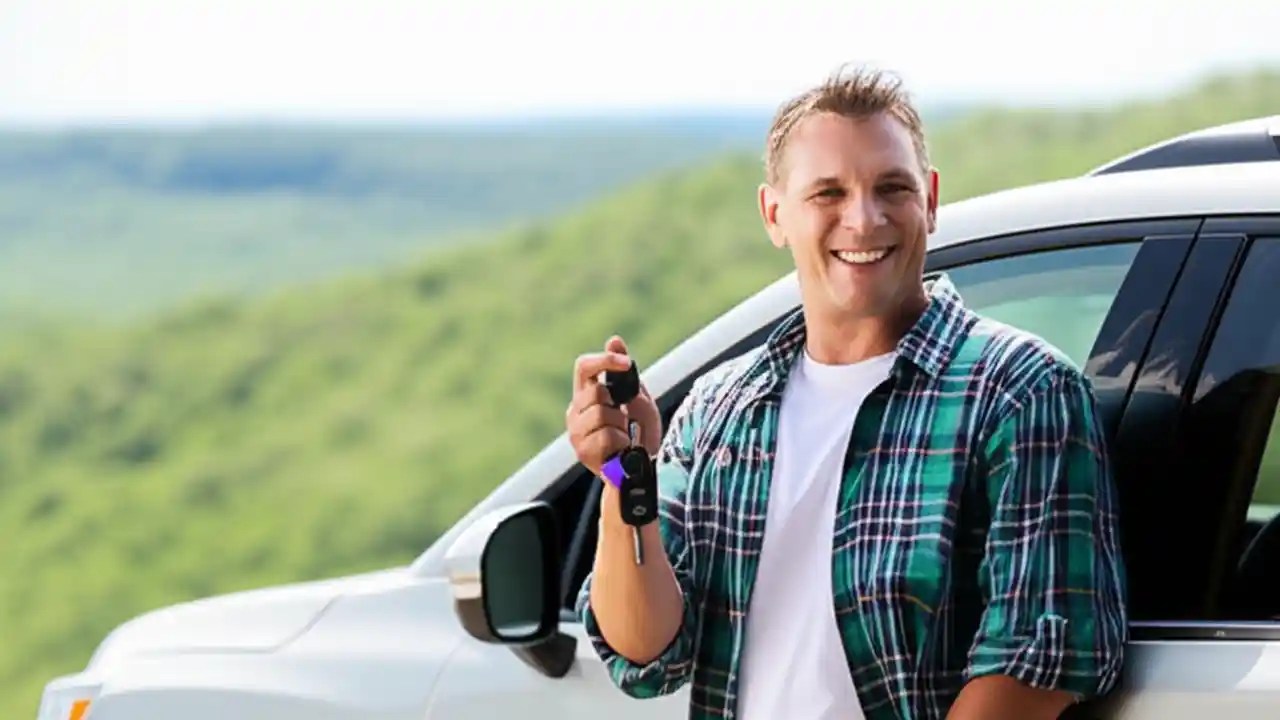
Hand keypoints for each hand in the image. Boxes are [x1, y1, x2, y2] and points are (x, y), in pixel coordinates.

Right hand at [567, 335, 662, 476]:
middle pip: (595, 391)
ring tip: (623, 437)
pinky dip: (621, 441)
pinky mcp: (581, 450)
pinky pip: (605, 435)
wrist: (639, 472)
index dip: (603, 360)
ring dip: (621, 425)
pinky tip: (620, 450)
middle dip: (617, 404)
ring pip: (601, 413)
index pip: (584, 367)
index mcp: (588, 395)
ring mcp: (576, 431)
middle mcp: (576, 412)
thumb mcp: (642, 402)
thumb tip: (614, 341)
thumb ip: (628, 375)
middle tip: (625, 421)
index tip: (625, 363)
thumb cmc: (639, 436)